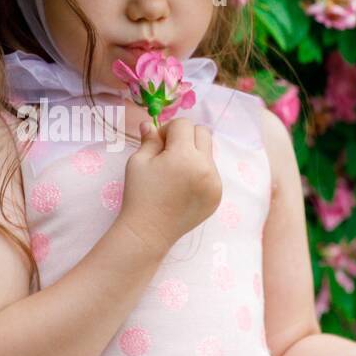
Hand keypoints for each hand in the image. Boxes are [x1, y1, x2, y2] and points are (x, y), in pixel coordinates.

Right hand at [118, 117, 221, 252]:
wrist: (149, 231)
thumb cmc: (139, 194)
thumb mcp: (138, 162)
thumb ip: (149, 140)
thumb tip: (150, 124)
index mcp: (184, 156)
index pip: (184, 124)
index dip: (168, 130)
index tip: (158, 145)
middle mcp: (205, 167)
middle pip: (203, 133)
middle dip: (186, 136)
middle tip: (169, 154)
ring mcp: (214, 182)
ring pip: (208, 152)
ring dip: (193, 154)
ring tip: (175, 173)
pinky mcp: (217, 195)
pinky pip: (212, 172)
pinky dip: (199, 172)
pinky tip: (183, 187)